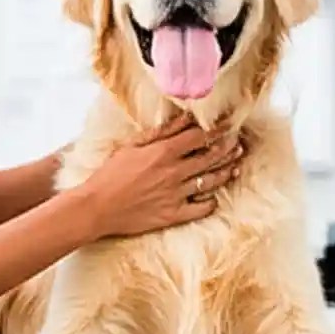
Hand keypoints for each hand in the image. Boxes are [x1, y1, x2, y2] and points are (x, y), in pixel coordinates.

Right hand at [79, 114, 243, 239]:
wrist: (97, 207)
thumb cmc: (110, 174)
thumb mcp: (132, 146)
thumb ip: (160, 132)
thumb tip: (184, 119)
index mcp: (163, 152)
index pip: (200, 136)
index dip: (217, 129)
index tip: (227, 125)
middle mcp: (174, 172)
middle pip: (210, 157)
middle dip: (227, 148)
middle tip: (237, 143)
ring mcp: (176, 195)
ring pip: (210, 181)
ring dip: (226, 172)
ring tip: (235, 165)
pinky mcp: (173, 215)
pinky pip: (201, 209)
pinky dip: (211, 202)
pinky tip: (214, 196)